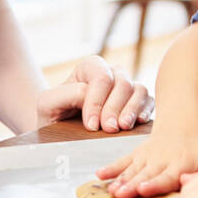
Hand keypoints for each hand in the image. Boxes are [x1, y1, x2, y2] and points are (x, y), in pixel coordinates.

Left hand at [38, 55, 152, 131]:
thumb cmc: (53, 114)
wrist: (60, 129)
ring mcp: (127, 87)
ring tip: (123, 127)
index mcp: (90, 68)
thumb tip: (90, 96)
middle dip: (115, 107)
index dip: (98, 101)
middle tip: (109, 129)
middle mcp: (112, 73)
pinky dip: (145, 110)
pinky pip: (149, 100)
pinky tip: (137, 123)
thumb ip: (66, 95)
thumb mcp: (48, 103)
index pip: (101, 77)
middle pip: (122, 83)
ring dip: (132, 109)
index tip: (91, 125)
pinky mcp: (138, 101)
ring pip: (138, 90)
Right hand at [95, 127, 197, 197]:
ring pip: (132, 170)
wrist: (183, 123)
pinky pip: (123, 161)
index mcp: (181, 163)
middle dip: (133, 186)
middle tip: (121, 195)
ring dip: (120, 180)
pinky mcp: (137, 154)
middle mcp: (162, 160)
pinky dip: (111, 168)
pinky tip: (99, 175)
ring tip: (110, 190)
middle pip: (146, 175)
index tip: (144, 189)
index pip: (167, 176)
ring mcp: (147, 156)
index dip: (155, 184)